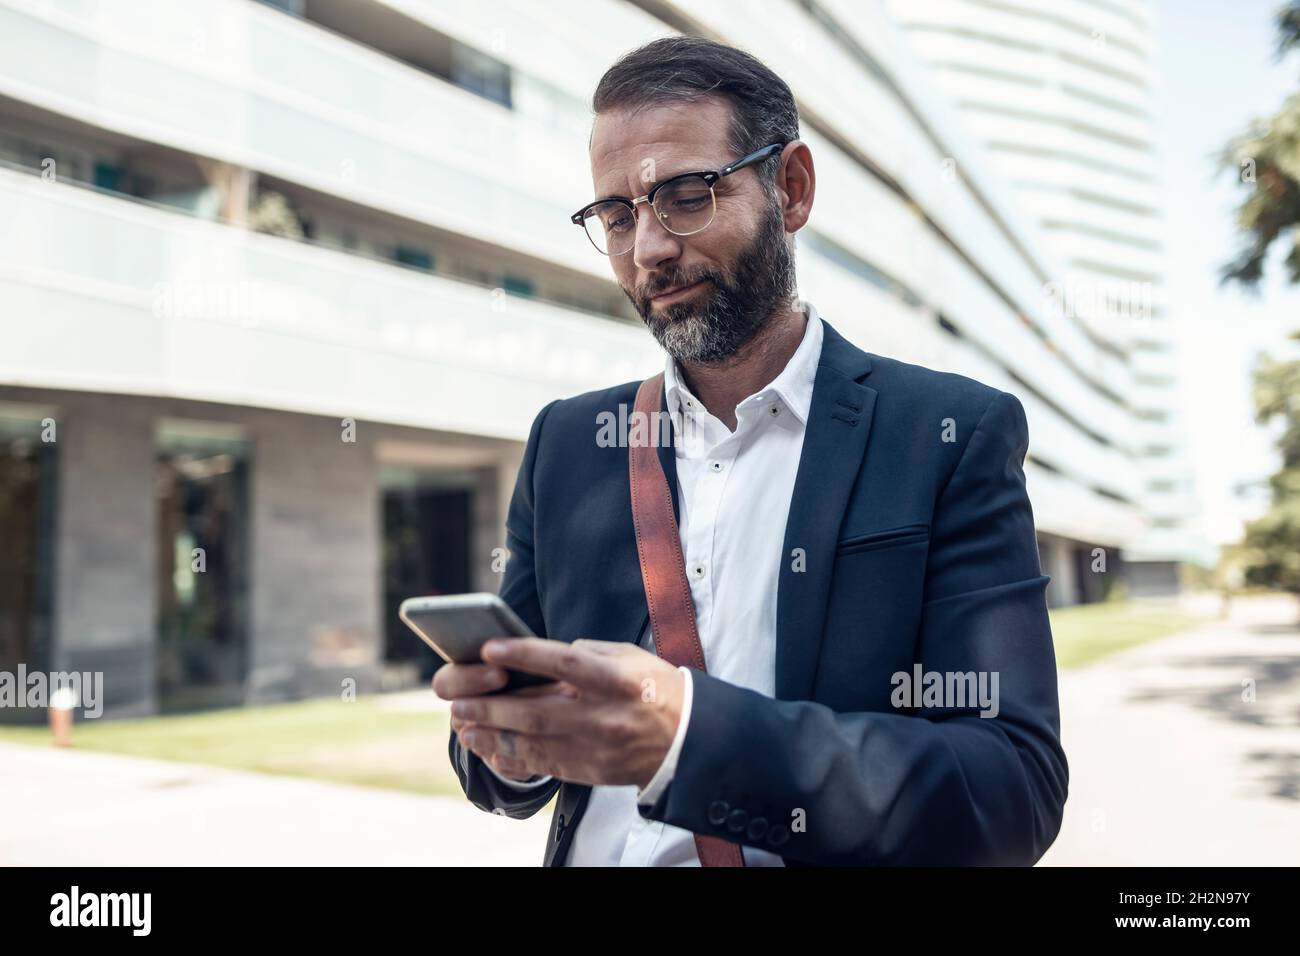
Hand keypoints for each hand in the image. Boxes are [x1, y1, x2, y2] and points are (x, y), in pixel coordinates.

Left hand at [447, 638, 685, 789]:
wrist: (687, 741)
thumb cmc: (655, 690)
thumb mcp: (629, 657)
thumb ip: (588, 653)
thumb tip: (545, 655)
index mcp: (617, 680)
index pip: (564, 663)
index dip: (525, 655)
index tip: (489, 647)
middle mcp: (604, 716)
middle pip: (538, 711)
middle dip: (492, 708)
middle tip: (459, 702)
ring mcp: (597, 748)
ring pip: (534, 744)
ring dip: (493, 736)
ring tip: (465, 728)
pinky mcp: (591, 771)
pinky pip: (544, 766)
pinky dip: (513, 758)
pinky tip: (490, 750)